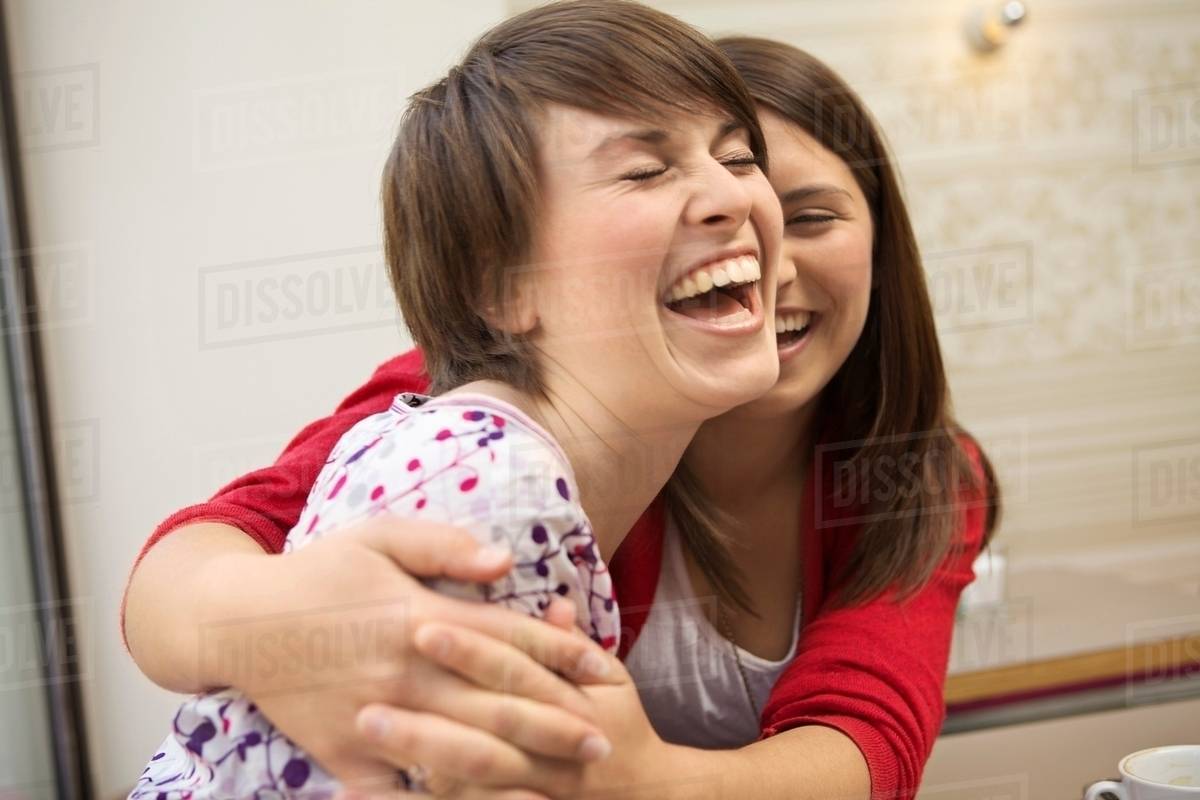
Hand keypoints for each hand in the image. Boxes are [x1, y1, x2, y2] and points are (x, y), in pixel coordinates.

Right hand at [198, 514, 621, 791]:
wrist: (238, 623)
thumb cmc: (316, 572)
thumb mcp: (379, 536)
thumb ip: (445, 546)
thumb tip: (507, 561)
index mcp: (420, 616)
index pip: (508, 638)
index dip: (561, 653)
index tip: (603, 669)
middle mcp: (407, 671)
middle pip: (497, 704)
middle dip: (558, 725)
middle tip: (603, 745)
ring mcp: (377, 718)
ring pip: (461, 753)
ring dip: (517, 771)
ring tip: (562, 785)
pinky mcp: (346, 754)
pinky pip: (398, 793)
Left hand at [360, 621, 678, 798]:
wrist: (649, 797)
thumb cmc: (623, 726)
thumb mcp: (612, 680)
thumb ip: (573, 646)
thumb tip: (554, 604)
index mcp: (575, 707)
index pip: (515, 674)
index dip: (472, 652)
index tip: (422, 629)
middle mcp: (553, 757)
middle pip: (483, 742)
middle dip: (426, 727)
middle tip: (369, 707)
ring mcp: (535, 796)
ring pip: (471, 789)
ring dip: (418, 772)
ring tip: (366, 749)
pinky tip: (367, 793)